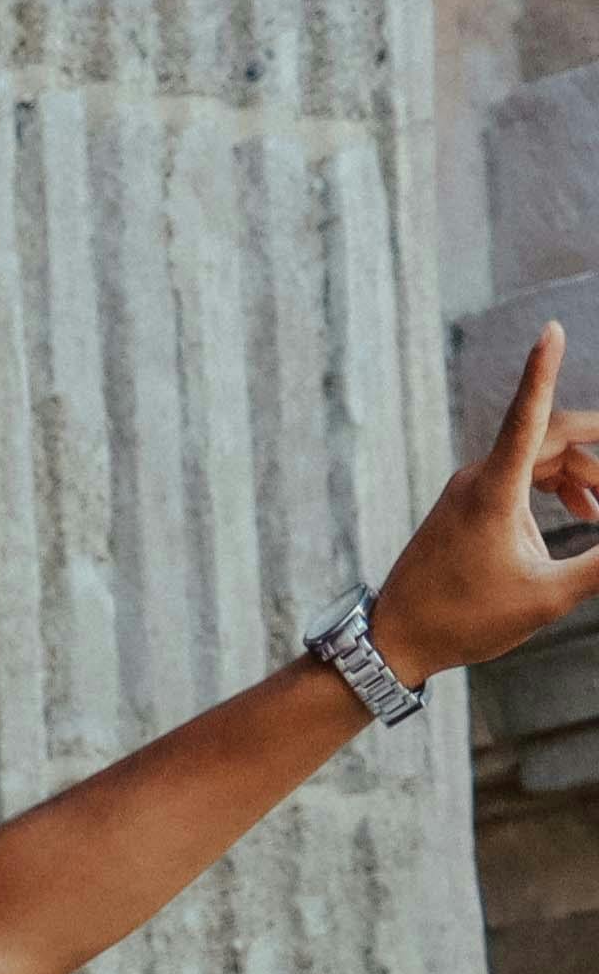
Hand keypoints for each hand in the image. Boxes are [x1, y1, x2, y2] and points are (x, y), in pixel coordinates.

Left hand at [365, 323, 598, 674]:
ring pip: (541, 458)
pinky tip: (585, 512)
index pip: (528, 416)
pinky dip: (557, 485)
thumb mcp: (548, 597)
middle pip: (553, 437)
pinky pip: (522, 474)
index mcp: (493, 491)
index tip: (550, 330)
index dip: (543, 370)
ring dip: (584, 473)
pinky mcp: (466, 504)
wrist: (393, 643)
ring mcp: (469, 489)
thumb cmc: (464, 621)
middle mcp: (477, 478)